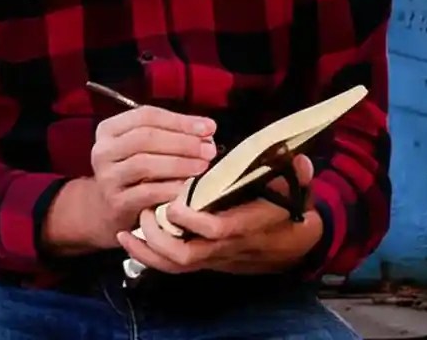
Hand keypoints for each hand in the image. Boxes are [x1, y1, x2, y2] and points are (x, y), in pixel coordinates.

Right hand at [44, 105, 216, 252]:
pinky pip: (146, 192)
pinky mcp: (116, 202)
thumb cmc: (134, 173)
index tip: (209, 127)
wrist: (107, 210)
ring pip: (145, 164)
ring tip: (202, 166)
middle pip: (145, 138)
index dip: (180, 120)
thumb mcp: (143, 147)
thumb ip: (171, 134)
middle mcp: (103, 151)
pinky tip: (187, 187)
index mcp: (109, 129)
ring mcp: (107, 177)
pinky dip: (169, 188)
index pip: (146, 116)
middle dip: (182, 142)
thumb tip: (208, 129)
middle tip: (209, 149)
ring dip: (178, 164)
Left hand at [115, 154, 323, 274]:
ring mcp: (213, 256)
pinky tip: (127, 238)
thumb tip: (299, 161)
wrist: (292, 245)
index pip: (218, 231)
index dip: (193, 221)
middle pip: (187, 255)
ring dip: (148, 249)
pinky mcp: (202, 258)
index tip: (174, 202)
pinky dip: (146, 256)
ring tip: (130, 225)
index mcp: (247, 227)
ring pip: (175, 265)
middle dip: (160, 237)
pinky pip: (171, 266)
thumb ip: (297, 177)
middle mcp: (226, 247)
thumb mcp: (298, 192)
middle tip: (144, 210)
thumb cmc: (289, 213)